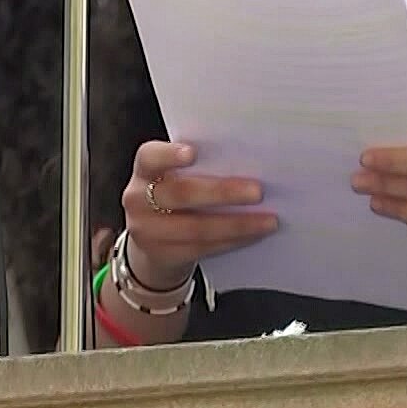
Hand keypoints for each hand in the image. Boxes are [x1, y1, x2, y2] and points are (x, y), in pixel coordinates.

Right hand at [120, 141, 276, 288]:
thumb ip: (199, 166)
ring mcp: (147, 231)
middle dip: (223, 193)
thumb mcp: (173, 174)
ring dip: (237, 224)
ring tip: (268, 220)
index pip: (150, 157)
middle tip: (258, 191)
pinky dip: (233, 241)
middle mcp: (138, 199)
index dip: (169, 155)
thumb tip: (247, 162)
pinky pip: (202, 249)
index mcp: (145, 169)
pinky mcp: (163, 255)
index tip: (193, 152)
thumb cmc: (174, 192)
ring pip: (196, 228)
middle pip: (181, 194)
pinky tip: (254, 235)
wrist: (152, 236)